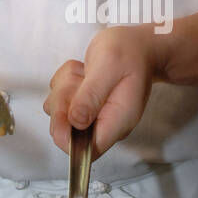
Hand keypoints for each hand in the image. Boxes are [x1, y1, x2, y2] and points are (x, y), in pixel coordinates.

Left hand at [44, 25, 156, 157]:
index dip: (68, 136)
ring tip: (83, 74)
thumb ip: (92, 95)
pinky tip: (81, 74)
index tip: (65, 109)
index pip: (88, 151)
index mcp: (118, 121)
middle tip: (78, 80)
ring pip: (59, 114)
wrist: (138, 46)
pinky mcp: (83, 108)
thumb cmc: (129, 52)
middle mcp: (105, 125)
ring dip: (63, 90)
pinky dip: (64, 84)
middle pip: (67, 132)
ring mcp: (93, 117)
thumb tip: (76, 122)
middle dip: (62, 104)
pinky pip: (59, 101)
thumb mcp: (109, 66)